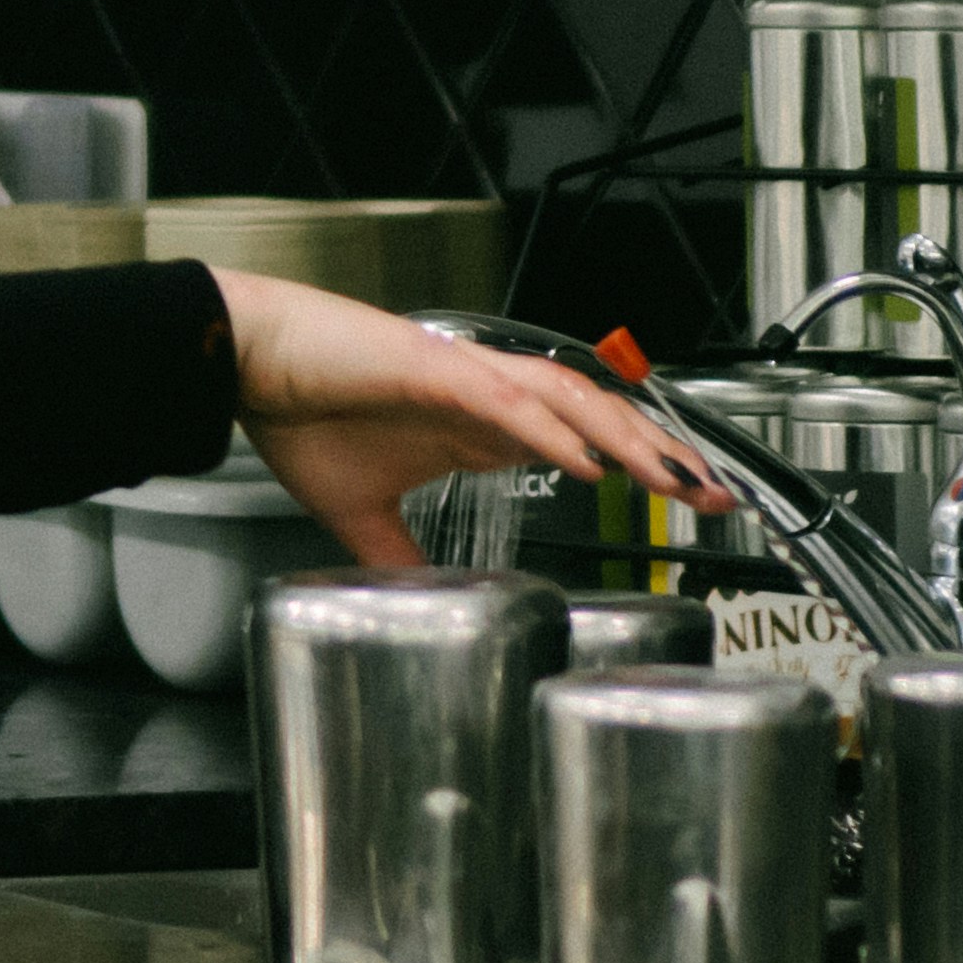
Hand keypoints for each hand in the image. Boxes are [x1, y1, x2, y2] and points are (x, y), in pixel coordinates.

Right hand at [217, 271, 733, 569]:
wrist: (244, 359)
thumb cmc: (297, 412)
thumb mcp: (357, 511)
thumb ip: (398, 555)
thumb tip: (423, 603)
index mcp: (480, 424)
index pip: (586, 437)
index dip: (644, 464)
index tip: (689, 501)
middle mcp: (488, 395)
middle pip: (600, 415)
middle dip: (664, 453)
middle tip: (719, 496)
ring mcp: (466, 378)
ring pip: (570, 400)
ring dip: (627, 438)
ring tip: (674, 478)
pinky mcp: (434, 370)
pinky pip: (507, 401)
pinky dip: (552, 430)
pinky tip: (588, 459)